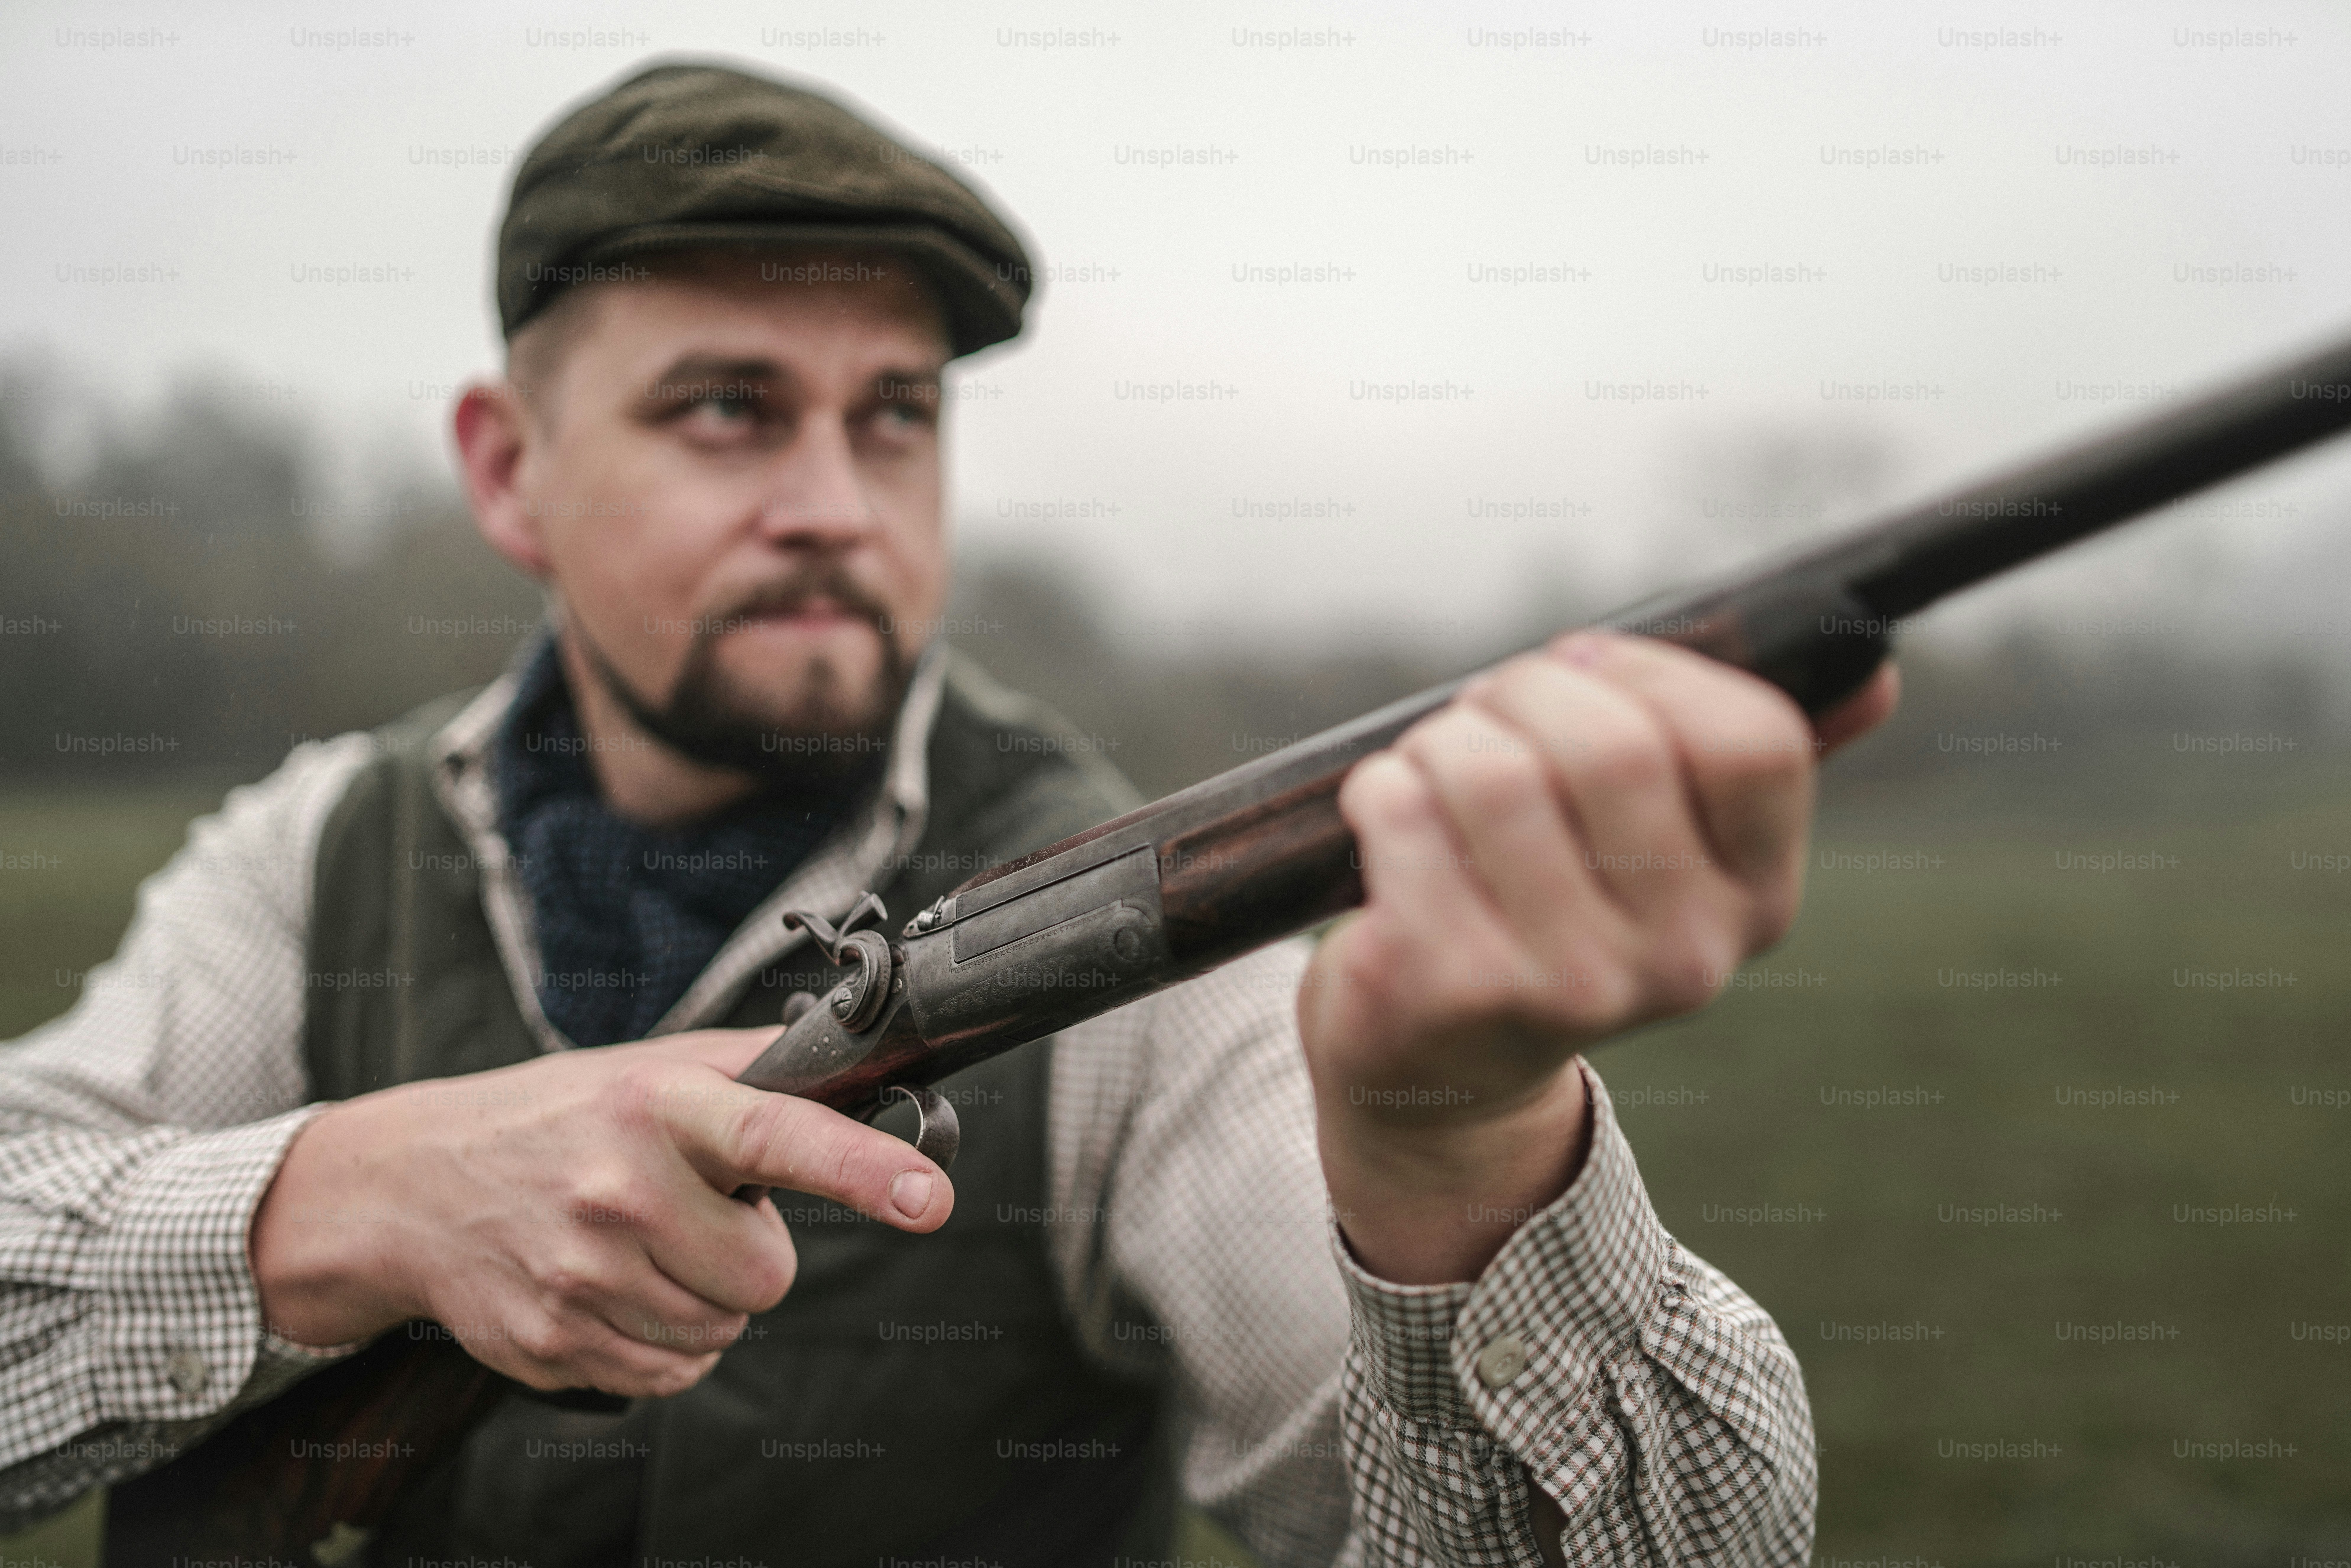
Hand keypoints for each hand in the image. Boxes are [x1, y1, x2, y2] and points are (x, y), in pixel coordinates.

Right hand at [250, 1028, 951, 1395]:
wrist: (415, 1185)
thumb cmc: (558, 1118)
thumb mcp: (651, 1070)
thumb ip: (755, 1070)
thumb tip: (864, 1064)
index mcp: (658, 1108)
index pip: (779, 1135)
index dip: (864, 1170)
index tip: (931, 1197)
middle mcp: (619, 1189)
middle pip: (767, 1275)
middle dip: (747, 1254)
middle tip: (690, 1217)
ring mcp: (581, 1273)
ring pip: (721, 1332)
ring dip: (700, 1300)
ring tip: (640, 1247)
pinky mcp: (554, 1341)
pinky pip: (670, 1374)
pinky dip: (661, 1344)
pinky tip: (613, 1290)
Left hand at [1300, 632, 1897, 1282]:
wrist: (1440, 1069)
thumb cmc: (1549, 906)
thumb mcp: (1664, 846)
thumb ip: (1752, 759)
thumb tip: (1871, 671)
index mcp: (1756, 903)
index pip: (1751, 738)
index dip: (1648, 670)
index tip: (1586, 668)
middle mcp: (1682, 958)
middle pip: (1610, 742)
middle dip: (1522, 693)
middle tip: (1487, 716)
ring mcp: (1568, 984)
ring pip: (1492, 769)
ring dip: (1441, 742)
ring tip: (1434, 775)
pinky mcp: (1450, 987)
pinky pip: (1403, 811)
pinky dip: (1379, 791)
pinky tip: (1388, 826)